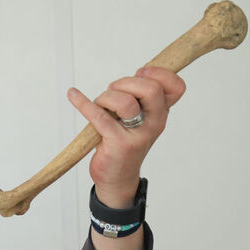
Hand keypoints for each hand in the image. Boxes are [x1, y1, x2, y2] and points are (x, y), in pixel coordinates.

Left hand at [66, 66, 186, 207]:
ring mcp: (138, 135)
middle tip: (114, 93)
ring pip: (125, 102)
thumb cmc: (125, 141)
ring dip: (106, 97)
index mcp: (161, 114)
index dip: (160, 73)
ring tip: (101, 106)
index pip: (176, 87)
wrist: (117, 178)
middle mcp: (154, 123)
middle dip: (127, 82)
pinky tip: (73, 95)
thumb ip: (141, 95)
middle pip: (151, 89)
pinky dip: (82, 103)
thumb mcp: (140, 118)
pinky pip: (99, 116)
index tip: (142, 73)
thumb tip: (141, 70)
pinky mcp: (118, 144)